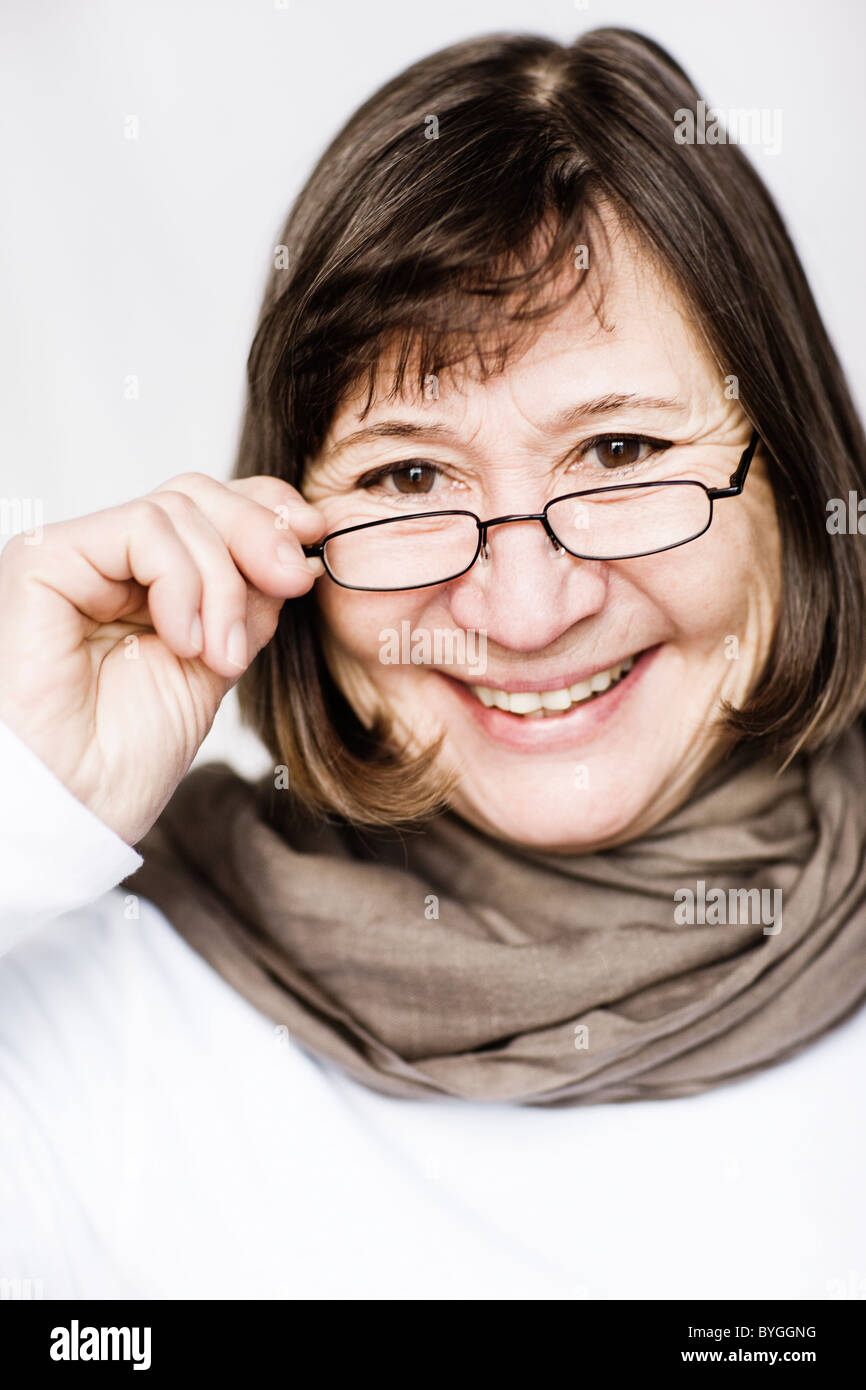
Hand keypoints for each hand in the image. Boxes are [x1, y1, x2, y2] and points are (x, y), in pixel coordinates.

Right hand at [0, 473, 325, 844]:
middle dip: (258, 533)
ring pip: (177, 510)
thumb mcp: (217, 664)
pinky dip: (182, 580)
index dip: (265, 509)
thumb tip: (294, 548)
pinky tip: (183, 642)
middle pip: (196, 495)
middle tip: (292, 582)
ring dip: (222, 584)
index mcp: (144, 583)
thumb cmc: (126, 758)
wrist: (77, 808)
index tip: (315, 535)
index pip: (208, 507)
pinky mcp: (44, 562)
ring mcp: (75, 559)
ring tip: (219, 656)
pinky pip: (141, 528)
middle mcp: (106, 563)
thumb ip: (247, 601)